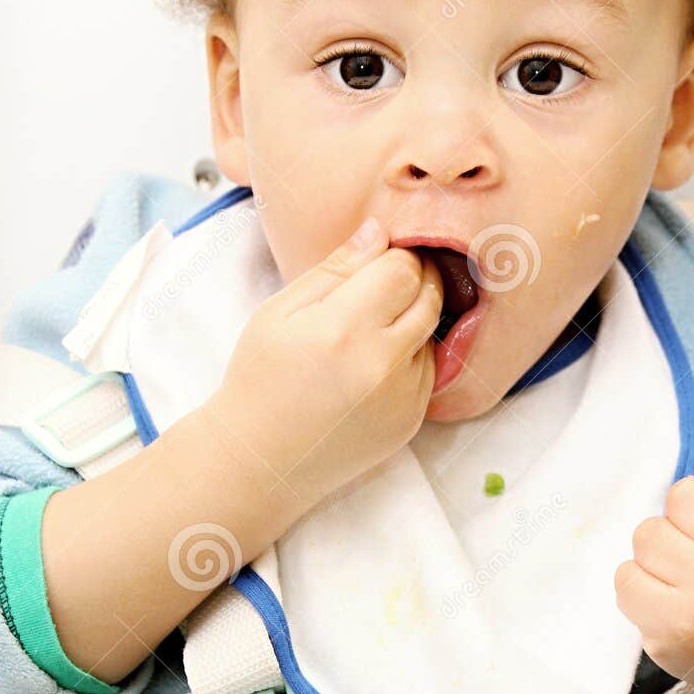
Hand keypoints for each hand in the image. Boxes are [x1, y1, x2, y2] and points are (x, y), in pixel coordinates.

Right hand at [204, 215, 442, 523]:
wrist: (262, 461)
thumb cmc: (260, 379)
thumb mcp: (280, 312)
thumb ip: (334, 269)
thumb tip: (378, 232)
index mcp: (344, 329)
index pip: (402, 267)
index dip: (393, 255)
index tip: (376, 259)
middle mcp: (382, 364)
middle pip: (429, 294)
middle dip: (413, 277)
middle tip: (382, 281)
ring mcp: (402, 397)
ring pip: (432, 331)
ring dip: (412, 317)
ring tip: (371, 325)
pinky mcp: (411, 421)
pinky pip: (428, 369)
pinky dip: (410, 356)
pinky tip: (372, 363)